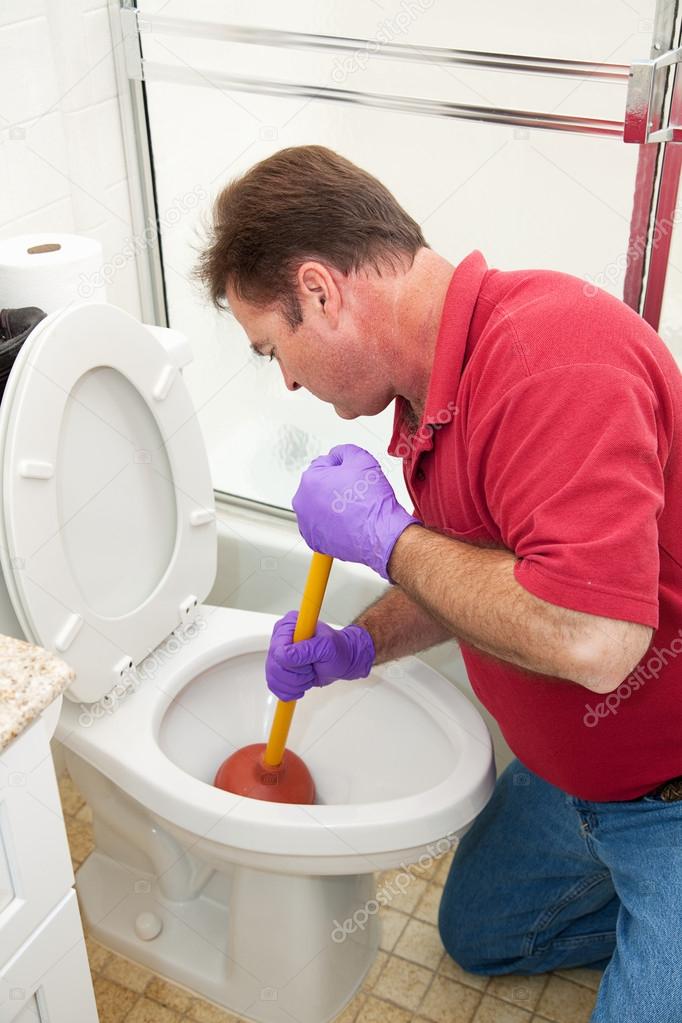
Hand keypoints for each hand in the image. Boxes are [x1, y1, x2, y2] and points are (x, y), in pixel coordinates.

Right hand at [265, 610, 374, 700]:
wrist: (343, 660)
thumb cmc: (338, 650)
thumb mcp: (327, 647)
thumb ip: (306, 650)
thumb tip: (284, 655)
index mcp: (288, 626)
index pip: (277, 650)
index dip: (293, 663)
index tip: (309, 663)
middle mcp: (279, 638)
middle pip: (274, 667)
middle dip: (296, 676)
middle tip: (311, 670)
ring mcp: (278, 655)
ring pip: (273, 679)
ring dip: (295, 684)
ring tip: (309, 675)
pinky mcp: (278, 669)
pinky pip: (274, 686)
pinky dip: (290, 691)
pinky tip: (302, 684)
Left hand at [291, 444, 420, 580]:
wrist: (380, 532)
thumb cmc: (371, 501)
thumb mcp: (362, 458)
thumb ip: (344, 451)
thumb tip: (338, 455)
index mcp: (309, 479)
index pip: (323, 465)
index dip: (341, 469)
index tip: (351, 477)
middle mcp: (302, 502)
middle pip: (318, 486)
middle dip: (333, 487)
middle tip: (353, 493)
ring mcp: (306, 523)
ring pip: (319, 507)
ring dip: (331, 506)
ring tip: (351, 509)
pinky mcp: (314, 540)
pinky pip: (321, 527)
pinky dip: (331, 524)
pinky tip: (347, 522)